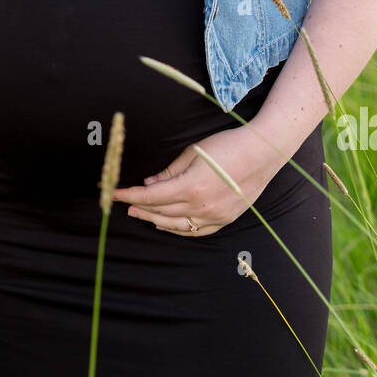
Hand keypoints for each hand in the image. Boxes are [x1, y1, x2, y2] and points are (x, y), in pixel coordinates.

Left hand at [111, 124, 284, 236]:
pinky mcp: (225, 219)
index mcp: (190, 187)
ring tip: (140, 213)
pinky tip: (167, 225)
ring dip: (155, 220)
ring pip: (176, 225)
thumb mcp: (194, 152)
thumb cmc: (227, 146)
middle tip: (123, 202)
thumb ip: (170, 172)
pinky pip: (196, 231)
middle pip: (161, 212)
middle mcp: (201, 207)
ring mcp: (214, 217)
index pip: (150, 196)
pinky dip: (178, 229)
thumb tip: (150, 185)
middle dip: (139, 206)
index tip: (113, 192)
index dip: (129, 195)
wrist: (263, 153)